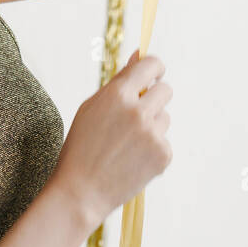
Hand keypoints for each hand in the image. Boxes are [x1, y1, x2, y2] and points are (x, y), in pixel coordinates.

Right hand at [51, 49, 172, 230]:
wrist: (81, 191)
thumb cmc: (82, 145)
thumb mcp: (92, 106)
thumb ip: (119, 80)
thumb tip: (139, 55)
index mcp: (118, 94)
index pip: (151, 65)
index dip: (155, 67)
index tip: (154, 74)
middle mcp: (139, 111)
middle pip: (166, 90)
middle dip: (155, 96)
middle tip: (138, 112)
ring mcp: (153, 135)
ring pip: (164, 117)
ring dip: (152, 124)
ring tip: (127, 143)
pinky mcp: (163, 155)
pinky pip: (164, 141)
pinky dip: (152, 148)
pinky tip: (132, 159)